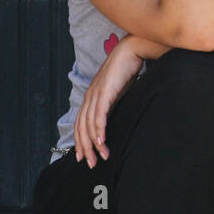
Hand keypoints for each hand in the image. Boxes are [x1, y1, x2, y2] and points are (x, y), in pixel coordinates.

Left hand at [74, 37, 144, 166]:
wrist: (132, 49)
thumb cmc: (127, 69)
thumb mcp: (118, 90)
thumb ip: (113, 103)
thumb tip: (115, 117)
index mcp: (91, 96)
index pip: (81, 123)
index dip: (81, 141)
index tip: (85, 156)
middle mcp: (90, 96)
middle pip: (82, 127)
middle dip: (85, 148)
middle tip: (90, 164)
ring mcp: (96, 94)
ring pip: (89, 124)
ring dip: (94, 143)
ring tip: (101, 157)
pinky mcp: (105, 92)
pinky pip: (99, 115)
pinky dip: (99, 130)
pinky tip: (102, 142)